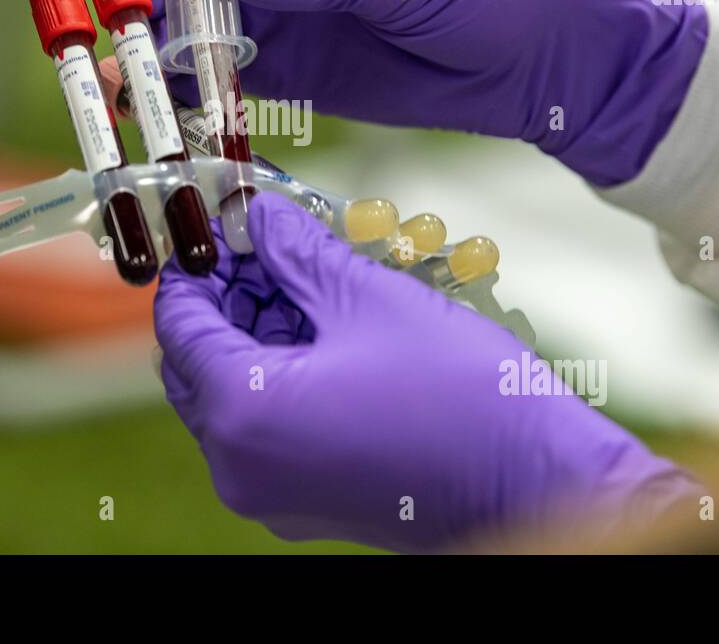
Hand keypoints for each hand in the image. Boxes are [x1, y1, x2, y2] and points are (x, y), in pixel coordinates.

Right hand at [129, 0, 706, 185]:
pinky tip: (178, 114)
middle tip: (130, 52)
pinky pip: (233, 81)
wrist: (538, 56)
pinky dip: (201, 96)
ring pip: (203, 32)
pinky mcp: (297, 75)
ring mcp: (286, 18)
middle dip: (156, 8)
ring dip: (167, 59)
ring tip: (134, 92)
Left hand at [153, 192, 694, 551]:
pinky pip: (266, 429)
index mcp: (243, 413)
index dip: (196, 262)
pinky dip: (279, 375)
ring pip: (232, 396)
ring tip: (303, 276)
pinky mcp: (307, 502)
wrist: (538, 485)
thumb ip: (298, 251)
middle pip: (196, 363)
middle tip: (264, 242)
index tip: (220, 222)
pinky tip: (323, 328)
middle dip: (225, 295)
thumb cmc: (463, 399)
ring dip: (254, 333)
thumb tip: (260, 216)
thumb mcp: (368, 298)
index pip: (179, 322)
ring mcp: (272, 493)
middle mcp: (240, 466)